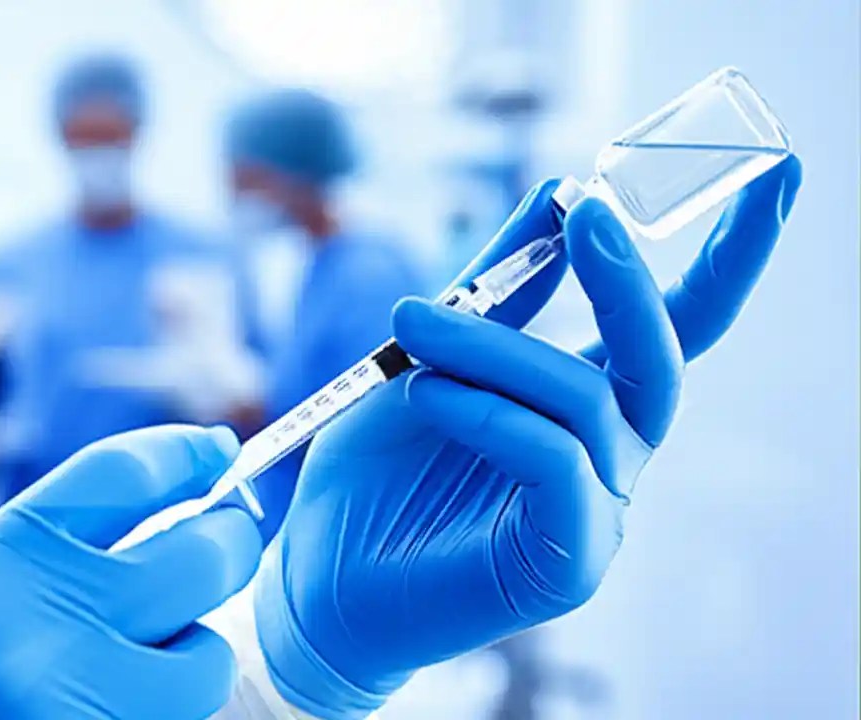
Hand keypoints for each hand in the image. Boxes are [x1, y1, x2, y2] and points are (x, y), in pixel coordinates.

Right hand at [0, 425, 261, 718]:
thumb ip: (66, 543)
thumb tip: (203, 478)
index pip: (124, 475)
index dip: (185, 454)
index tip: (217, 450)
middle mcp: (39, 626)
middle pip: (201, 556)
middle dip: (229, 543)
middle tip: (222, 544)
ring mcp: (75, 706)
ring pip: (208, 657)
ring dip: (193, 653)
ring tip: (140, 664)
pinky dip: (162, 709)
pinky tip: (108, 707)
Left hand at [255, 158, 801, 718]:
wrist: (316, 565)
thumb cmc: (374, 465)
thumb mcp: (430, 353)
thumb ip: (496, 286)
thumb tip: (557, 191)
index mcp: (587, 400)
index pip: (677, 325)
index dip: (729, 255)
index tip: (780, 169)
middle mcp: (609, 454)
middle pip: (661, 360)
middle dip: (629, 280)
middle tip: (582, 212)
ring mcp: (596, 511)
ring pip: (585, 400)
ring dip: (493, 346)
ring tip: (411, 322)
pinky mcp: (569, 562)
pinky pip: (553, 460)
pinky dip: (486, 413)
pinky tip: (423, 398)